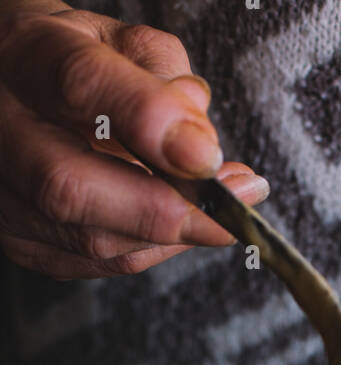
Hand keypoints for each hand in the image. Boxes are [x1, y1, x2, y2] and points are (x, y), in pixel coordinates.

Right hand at [0, 1, 268, 276]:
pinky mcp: (18, 240)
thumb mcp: (119, 40)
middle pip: (69, 185)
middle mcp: (2, 128)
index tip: (206, 156)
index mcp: (28, 57)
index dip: (147, 122)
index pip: (80, 84)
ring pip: (87, 238)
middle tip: (232, 210)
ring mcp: (4, 193)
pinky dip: (149, 249)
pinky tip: (179, 226)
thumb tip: (198, 143)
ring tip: (221, 213)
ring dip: (169, 235)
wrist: (12, 89)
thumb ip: (162, 76)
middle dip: (164, 209)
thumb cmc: (72, 63)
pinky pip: (93, 262)